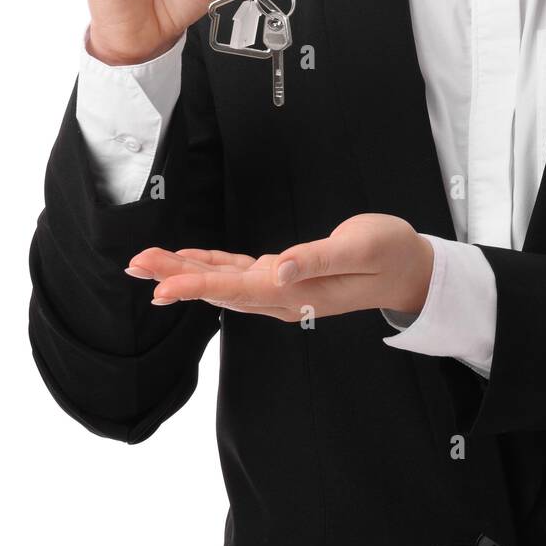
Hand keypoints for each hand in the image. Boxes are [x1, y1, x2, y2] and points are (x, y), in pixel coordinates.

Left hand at [124, 214, 434, 319]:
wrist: (410, 268)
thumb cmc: (388, 254)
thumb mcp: (358, 250)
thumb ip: (315, 260)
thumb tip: (276, 270)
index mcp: (296, 291)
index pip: (236, 290)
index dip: (195, 286)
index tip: (159, 285)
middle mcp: (282, 296)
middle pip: (219, 288)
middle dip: (175, 276)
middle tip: (135, 264)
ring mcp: (283, 288)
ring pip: (224, 282)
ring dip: (186, 272)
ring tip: (148, 263)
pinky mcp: (287, 275)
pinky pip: (240, 274)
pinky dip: (212, 266)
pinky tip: (190, 260)